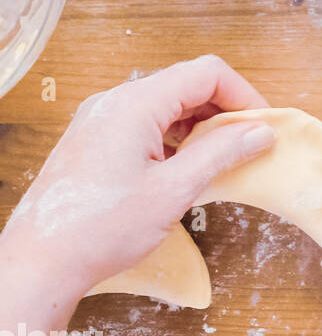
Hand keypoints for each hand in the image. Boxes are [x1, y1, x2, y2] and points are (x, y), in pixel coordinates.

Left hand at [0, 55, 273, 323]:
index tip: (265, 126)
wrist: (41, 262)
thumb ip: (222, 153)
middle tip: (251, 145)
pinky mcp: (96, 140)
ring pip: (168, 104)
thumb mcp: (174, 190)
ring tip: (223, 160)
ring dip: (202, 125)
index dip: (244, 95)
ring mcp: (102, 119)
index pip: (206, 73)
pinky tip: (188, 167)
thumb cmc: (102, 228)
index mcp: (134, 104)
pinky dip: (177, 137)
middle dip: (226, 110)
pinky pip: (148, 123)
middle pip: (187, 84)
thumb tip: (262, 132)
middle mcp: (115, 102)